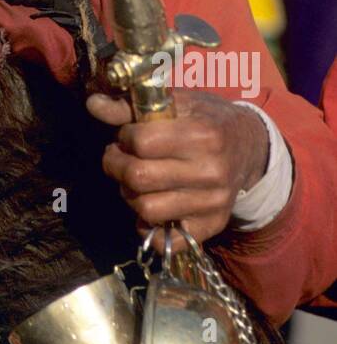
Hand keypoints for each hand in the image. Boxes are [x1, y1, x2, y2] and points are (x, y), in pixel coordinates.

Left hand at [85, 87, 269, 251]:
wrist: (250, 146)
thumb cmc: (206, 119)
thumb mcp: (175, 102)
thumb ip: (131, 107)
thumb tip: (93, 105)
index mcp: (203, 134)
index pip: (141, 142)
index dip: (124, 137)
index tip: (127, 135)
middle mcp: (211, 172)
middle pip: (138, 178)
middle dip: (116, 166)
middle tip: (119, 158)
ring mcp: (213, 203)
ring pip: (146, 209)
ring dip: (129, 194)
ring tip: (135, 180)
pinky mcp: (213, 225)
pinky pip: (166, 241)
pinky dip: (148, 228)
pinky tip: (149, 207)